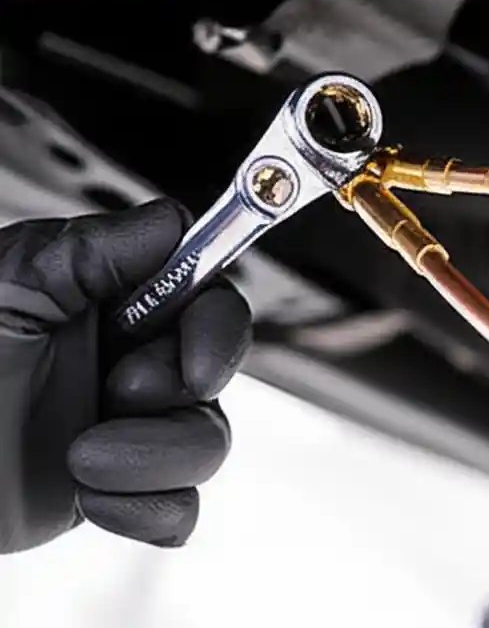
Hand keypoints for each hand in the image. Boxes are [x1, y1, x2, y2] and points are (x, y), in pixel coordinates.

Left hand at [0, 201, 250, 551]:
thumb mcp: (0, 292)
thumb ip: (86, 252)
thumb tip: (169, 224)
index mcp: (104, 300)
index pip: (205, 292)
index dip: (218, 330)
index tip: (197, 368)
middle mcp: (124, 358)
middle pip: (216, 373)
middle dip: (173, 400)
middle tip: (115, 399)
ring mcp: (129, 427)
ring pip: (207, 441)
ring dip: (155, 461)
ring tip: (82, 465)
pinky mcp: (122, 491)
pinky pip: (181, 508)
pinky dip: (148, 512)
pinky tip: (95, 503)